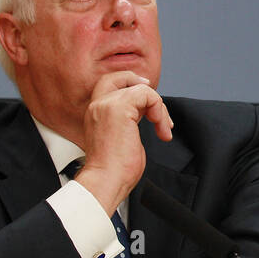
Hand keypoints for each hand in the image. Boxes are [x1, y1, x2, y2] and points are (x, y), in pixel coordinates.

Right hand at [75, 71, 173, 215]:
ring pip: (141, 88)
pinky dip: (159, 108)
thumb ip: (129, 122)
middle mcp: (98, 106)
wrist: (106, 181)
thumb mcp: (122, 138)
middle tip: (157, 105)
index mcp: (96, 113)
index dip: (130, 87)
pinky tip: (160, 127)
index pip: (109, 85)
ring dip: (159, 108)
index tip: (149, 103)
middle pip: (119, 77)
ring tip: (163, 129)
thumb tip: (146, 115)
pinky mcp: (120, 108)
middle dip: (141, 84)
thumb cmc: (114, 170)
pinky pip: (147, 93)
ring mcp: (107, 105)